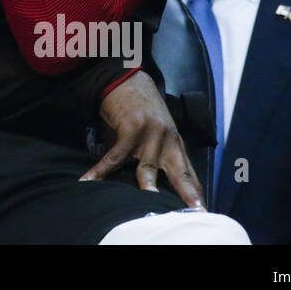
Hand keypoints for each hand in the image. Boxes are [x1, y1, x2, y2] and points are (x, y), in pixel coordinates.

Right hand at [80, 70, 203, 208]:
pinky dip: (100, 171)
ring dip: (148, 185)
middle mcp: (167, 140)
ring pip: (149, 168)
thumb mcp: (153, 131)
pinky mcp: (129, 129)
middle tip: (195, 211)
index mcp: (175, 142)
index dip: (195, 192)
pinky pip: (114, 157)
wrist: (126, 78)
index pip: (188, 172)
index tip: (201, 210)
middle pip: (179, 173)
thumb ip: (150, 154)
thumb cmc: (138, 106)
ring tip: (149, 200)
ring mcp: (149, 134)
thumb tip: (140, 180)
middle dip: (187, 194)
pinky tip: (90, 180)